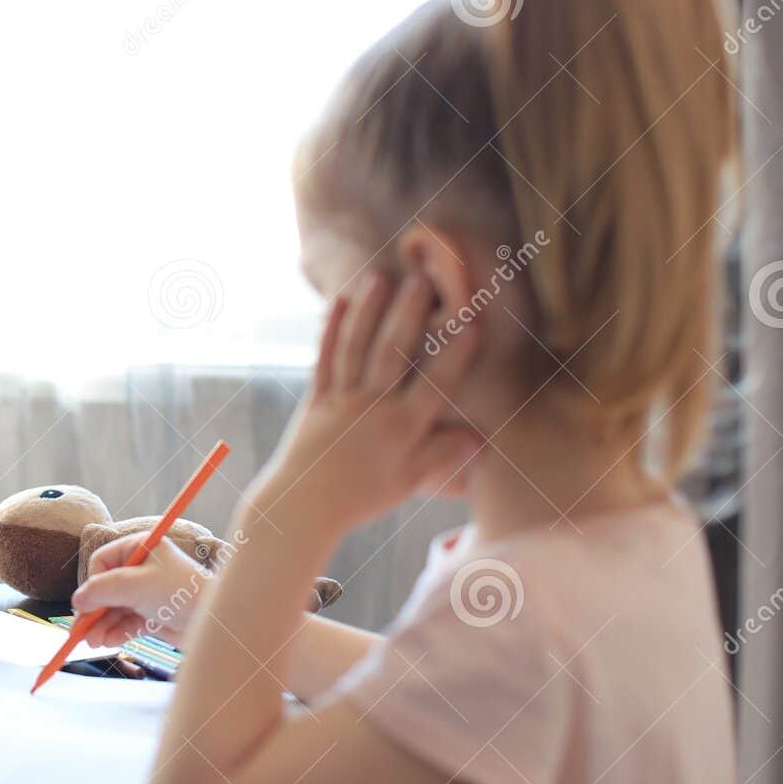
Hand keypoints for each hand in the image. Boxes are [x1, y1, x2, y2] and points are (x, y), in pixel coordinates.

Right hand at [71, 532, 209, 647]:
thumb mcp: (135, 585)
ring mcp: (147, 593)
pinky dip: (116, 632)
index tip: (88, 604)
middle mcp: (142, 568)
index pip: (102, 561)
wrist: (213, 619)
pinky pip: (126, 623)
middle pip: (106, 588)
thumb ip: (102, 590)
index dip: (93, 583)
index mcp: (140, 548)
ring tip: (93, 642)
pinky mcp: (153, 615)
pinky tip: (107, 642)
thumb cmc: (180, 591)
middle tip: (81, 631)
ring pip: (114, 609)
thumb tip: (77, 600)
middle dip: (94, 610)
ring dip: (102, 625)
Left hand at [247, 270, 481, 536]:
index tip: (473, 323)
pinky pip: (326, 358)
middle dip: (409, 314)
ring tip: (381, 276)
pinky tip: (340, 301)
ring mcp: (340, 399)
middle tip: (424, 278)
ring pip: (357, 348)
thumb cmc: (361, 498)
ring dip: (369, 310)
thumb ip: (443, 456)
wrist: (301, 507)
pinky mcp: (316, 398)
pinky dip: (331, 328)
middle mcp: (371, 408)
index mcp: (401, 430)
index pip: (435, 386)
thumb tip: (481, 439)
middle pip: (392, 354)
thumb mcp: (408, 483)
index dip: (455, 354)